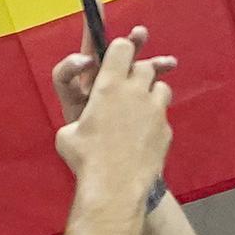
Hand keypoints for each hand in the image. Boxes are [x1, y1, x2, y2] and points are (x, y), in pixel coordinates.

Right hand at [53, 27, 173, 208]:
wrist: (116, 187)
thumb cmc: (86, 159)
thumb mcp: (67, 134)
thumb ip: (80, 118)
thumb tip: (83, 124)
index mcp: (109, 85)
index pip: (122, 47)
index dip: (120, 50)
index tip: (117, 58)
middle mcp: (135, 91)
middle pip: (145, 66)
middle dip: (137, 72)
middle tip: (127, 87)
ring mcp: (155, 109)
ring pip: (161, 87)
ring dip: (151, 92)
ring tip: (138, 109)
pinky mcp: (166, 129)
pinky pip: (163, 116)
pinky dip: (155, 120)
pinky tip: (143, 136)